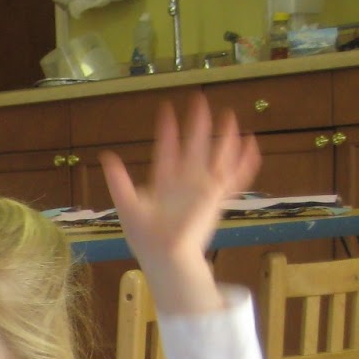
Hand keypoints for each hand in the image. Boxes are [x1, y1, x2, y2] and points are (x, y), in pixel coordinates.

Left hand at [100, 94, 260, 314]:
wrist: (165, 258)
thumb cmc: (145, 238)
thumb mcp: (127, 205)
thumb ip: (118, 181)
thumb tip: (107, 156)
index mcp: (164, 181)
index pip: (166, 150)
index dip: (167, 131)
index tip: (166, 110)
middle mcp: (184, 182)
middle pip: (193, 147)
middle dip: (197, 125)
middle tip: (199, 100)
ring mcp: (202, 189)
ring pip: (216, 157)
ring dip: (223, 139)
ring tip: (230, 117)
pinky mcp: (216, 199)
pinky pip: (234, 178)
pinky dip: (244, 162)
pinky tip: (251, 144)